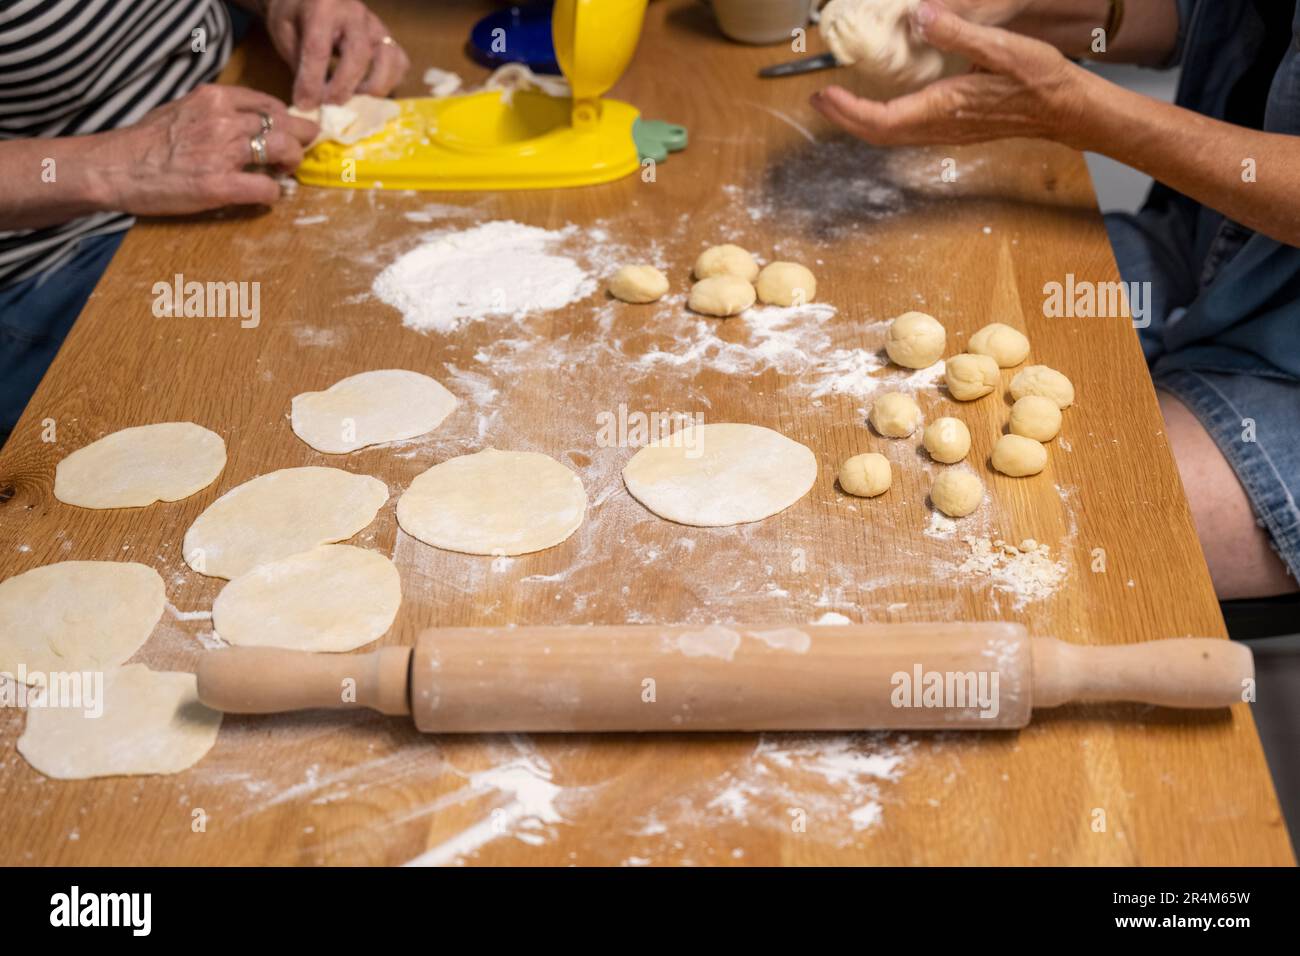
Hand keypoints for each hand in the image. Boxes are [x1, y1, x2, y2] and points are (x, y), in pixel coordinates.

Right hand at [99, 84, 318, 214]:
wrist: (114, 167)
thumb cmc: (146, 142)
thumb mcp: (183, 109)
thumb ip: (216, 112)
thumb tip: (249, 123)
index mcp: (214, 98)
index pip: (269, 104)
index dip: (286, 121)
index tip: (289, 132)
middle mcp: (222, 120)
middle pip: (285, 126)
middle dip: (299, 142)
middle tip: (295, 156)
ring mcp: (223, 153)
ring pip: (284, 152)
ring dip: (291, 166)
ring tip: (283, 174)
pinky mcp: (220, 185)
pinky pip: (267, 189)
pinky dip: (272, 195)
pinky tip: (263, 196)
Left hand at [264, 0, 410, 108]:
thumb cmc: (296, 15)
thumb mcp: (284, 33)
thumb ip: (299, 64)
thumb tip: (311, 102)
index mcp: (324, 8)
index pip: (319, 49)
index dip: (311, 81)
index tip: (304, 104)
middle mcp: (355, 14)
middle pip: (358, 55)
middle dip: (343, 87)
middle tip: (329, 107)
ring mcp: (376, 26)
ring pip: (389, 59)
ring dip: (374, 87)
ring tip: (355, 99)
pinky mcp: (387, 39)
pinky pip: (399, 62)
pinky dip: (390, 81)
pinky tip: (368, 91)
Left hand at [810, 1, 1088, 146]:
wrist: (1064, 110)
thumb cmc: (1037, 81)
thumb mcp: (1001, 47)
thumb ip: (957, 32)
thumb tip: (920, 16)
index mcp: (942, 108)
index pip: (880, 119)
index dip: (847, 109)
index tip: (825, 93)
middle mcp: (937, 126)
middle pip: (876, 133)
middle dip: (843, 117)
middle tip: (818, 99)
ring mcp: (944, 132)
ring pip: (889, 136)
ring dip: (859, 121)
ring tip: (838, 102)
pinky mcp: (951, 129)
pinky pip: (905, 131)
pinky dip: (881, 121)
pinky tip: (877, 106)